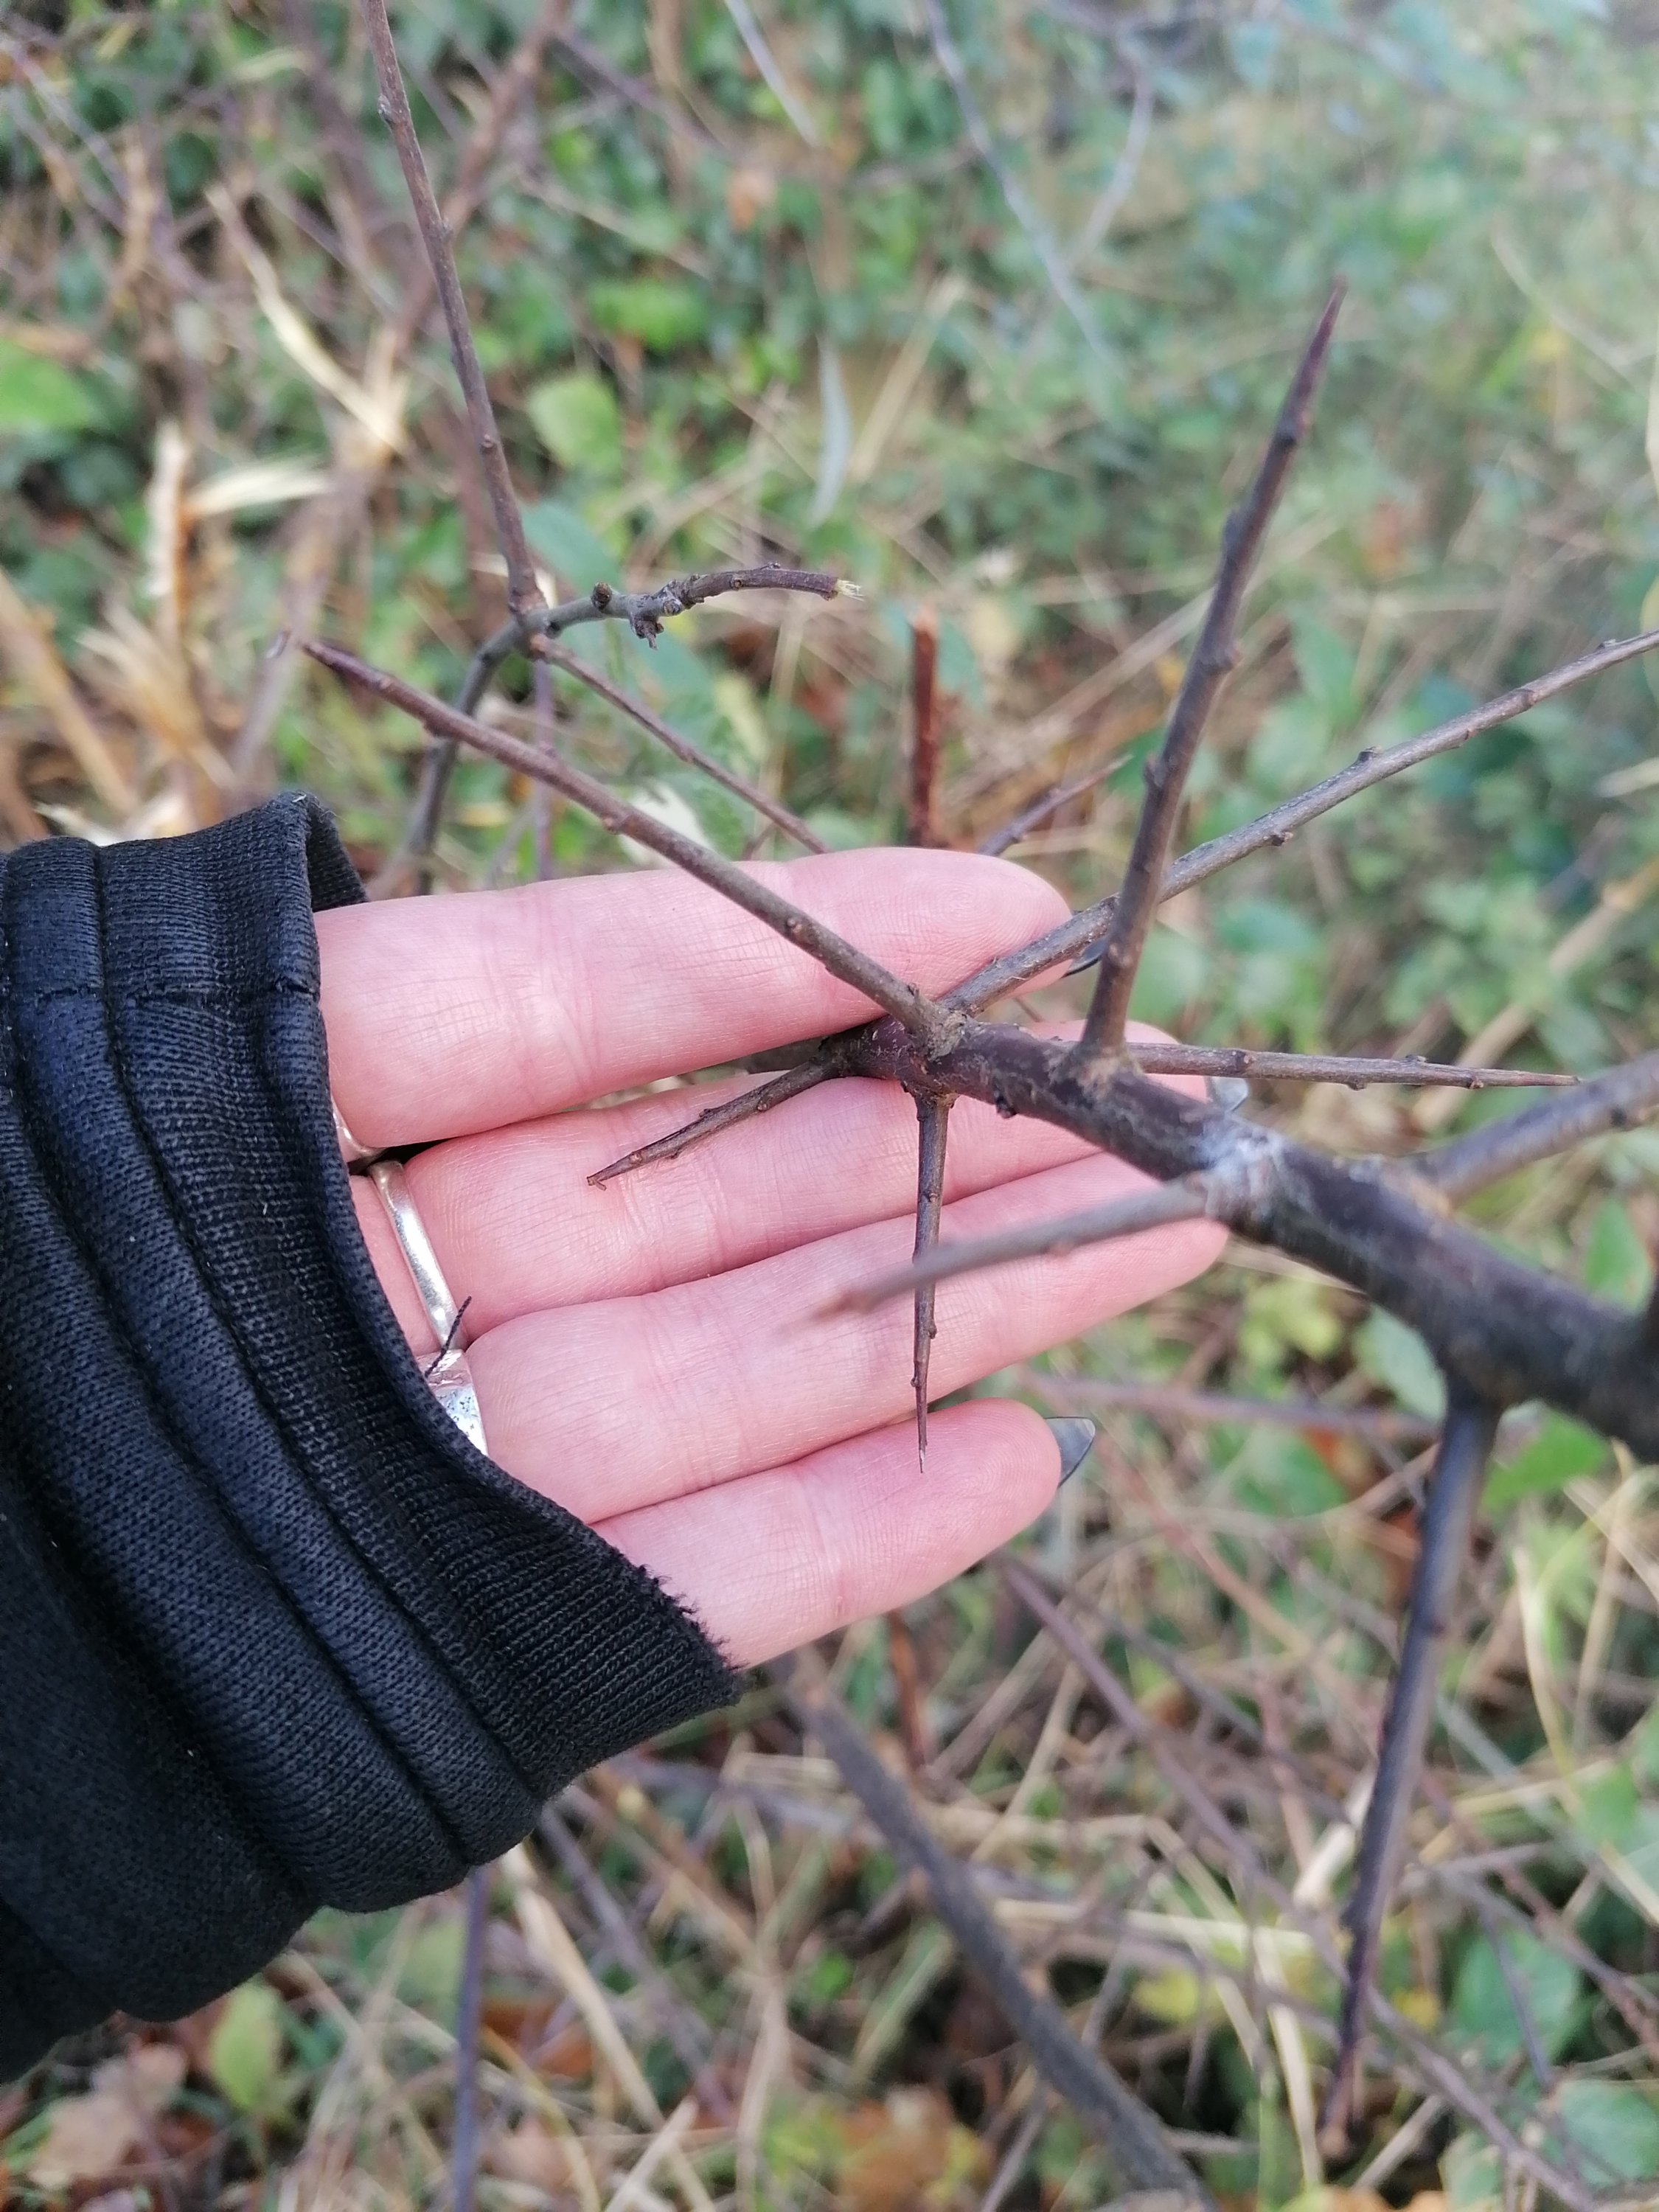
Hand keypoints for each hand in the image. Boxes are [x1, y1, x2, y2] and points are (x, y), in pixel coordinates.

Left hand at [316, 851, 1223, 1666]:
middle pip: (704, 1200)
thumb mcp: (161, 1054)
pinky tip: (1015, 1460)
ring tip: (1154, 1237)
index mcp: (263, 1112)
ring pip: (730, 1377)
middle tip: (1146, 1091)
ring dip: (951, 1314)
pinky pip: (676, 1596)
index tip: (1008, 903)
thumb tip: (725, 913)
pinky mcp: (461, 1666)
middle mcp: (365, 1295)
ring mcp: (421, 1484)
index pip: (566, 998)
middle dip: (930, 1138)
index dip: (795, 946)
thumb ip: (435, 991)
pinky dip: (845, 1535)